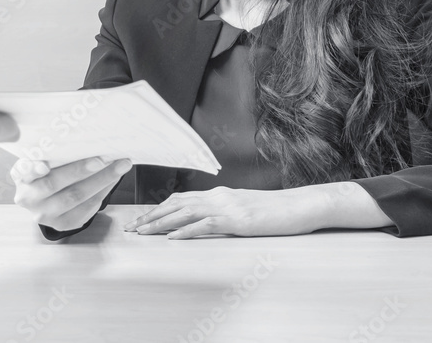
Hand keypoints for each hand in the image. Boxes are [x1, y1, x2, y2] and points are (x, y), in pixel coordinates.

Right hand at [12, 156, 131, 230]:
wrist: (46, 200)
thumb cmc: (47, 172)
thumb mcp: (40, 160)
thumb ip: (49, 153)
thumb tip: (81, 137)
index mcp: (21, 177)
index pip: (25, 172)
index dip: (33, 169)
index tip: (44, 165)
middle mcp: (29, 198)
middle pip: (55, 184)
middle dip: (80, 170)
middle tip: (102, 159)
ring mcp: (45, 214)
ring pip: (76, 197)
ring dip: (101, 180)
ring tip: (120, 165)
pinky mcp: (63, 224)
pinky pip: (87, 208)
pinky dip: (103, 191)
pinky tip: (114, 179)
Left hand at [124, 183, 392, 238]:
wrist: (298, 206)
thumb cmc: (272, 210)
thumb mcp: (242, 207)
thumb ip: (222, 210)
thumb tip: (204, 218)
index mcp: (217, 194)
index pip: (180, 198)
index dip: (158, 208)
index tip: (141, 219)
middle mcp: (217, 196)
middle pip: (176, 204)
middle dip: (151, 216)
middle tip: (133, 228)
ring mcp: (226, 206)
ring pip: (184, 213)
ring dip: (161, 223)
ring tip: (143, 233)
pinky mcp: (236, 219)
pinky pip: (205, 225)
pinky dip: (186, 230)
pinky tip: (172, 238)